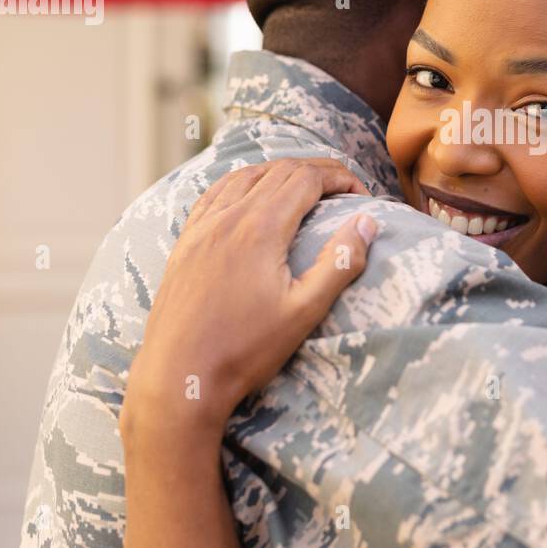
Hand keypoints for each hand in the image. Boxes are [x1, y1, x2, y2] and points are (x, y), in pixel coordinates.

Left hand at [121, 157, 378, 439]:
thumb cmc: (244, 350)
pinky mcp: (185, 242)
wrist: (178, 377)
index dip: (340, 177)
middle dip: (317, 170)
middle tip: (344, 187)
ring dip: (280, 171)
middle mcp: (228, 217)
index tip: (362, 192)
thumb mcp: (305, 311)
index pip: (307, 178)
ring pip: (246, 175)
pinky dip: (243, 182)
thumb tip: (368, 222)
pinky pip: (215, 193)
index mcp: (260, 228)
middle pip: (279, 170)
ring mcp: (202, 227)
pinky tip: (250, 195)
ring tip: (305, 186)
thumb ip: (340, 263)